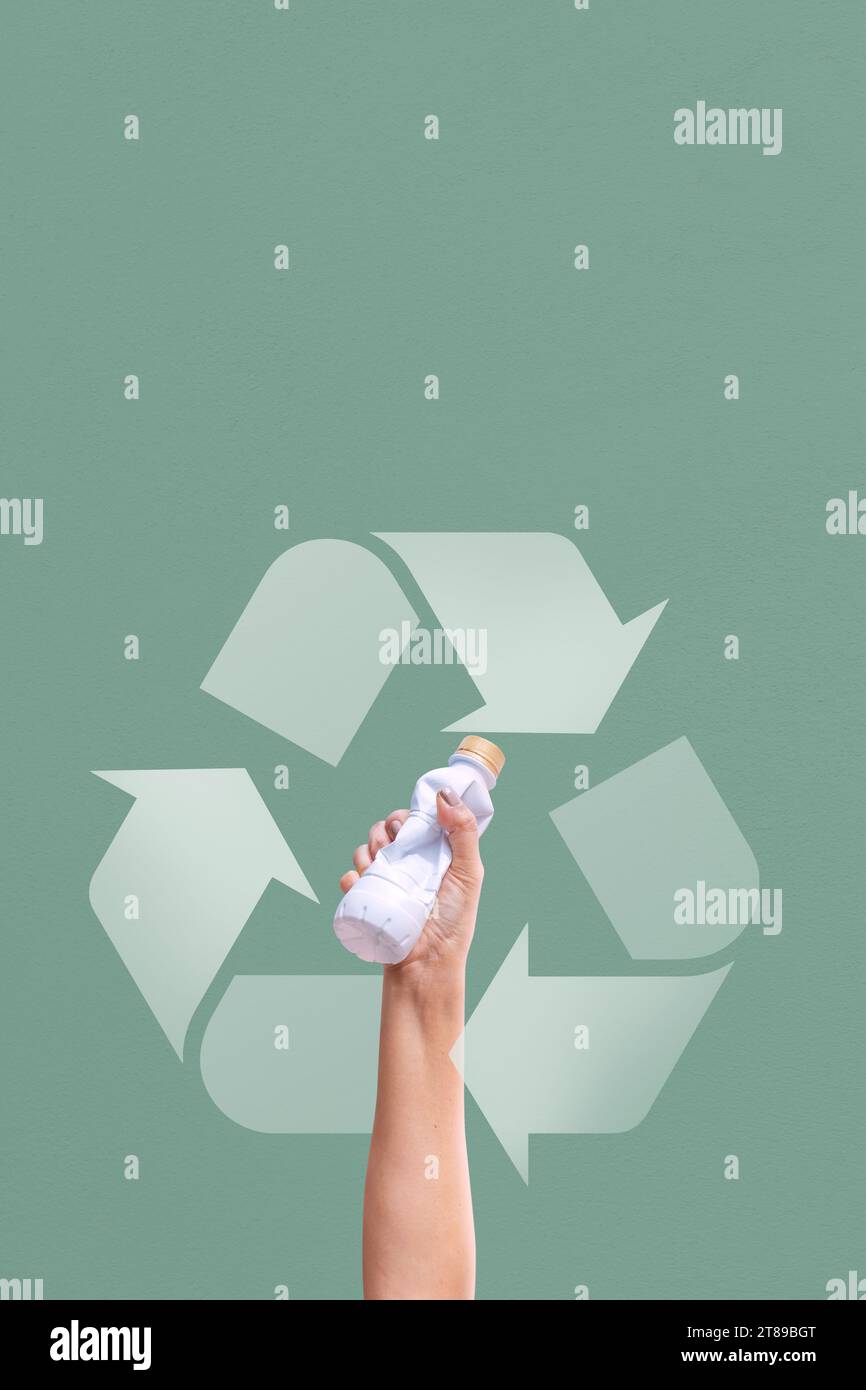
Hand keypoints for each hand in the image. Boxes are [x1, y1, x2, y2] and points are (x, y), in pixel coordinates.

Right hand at [338, 787, 483, 971]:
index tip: (405, 824)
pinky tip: (359, 883)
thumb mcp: (469, 873)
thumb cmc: (455, 922)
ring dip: (365, 852)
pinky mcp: (368, 901)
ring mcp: (385, 883)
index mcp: (430, 854)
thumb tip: (443, 795)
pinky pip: (349, 880)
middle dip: (382, 833)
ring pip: (363, 851)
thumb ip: (463, 831)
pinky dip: (350, 878)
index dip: (403, 816)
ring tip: (378, 869)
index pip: (410, 820)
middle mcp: (406, 866)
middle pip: (383, 831)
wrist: (429, 965)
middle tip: (392, 848)